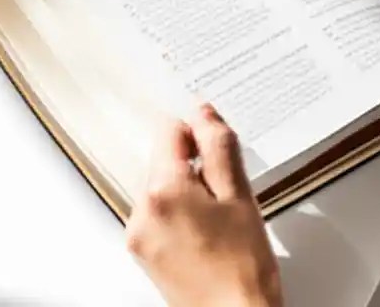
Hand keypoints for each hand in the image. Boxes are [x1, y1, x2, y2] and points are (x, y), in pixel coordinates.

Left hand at [126, 104, 282, 306]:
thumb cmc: (242, 268)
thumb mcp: (239, 196)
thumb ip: (219, 146)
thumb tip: (202, 112)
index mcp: (163, 191)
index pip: (167, 130)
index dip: (196, 133)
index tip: (215, 148)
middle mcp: (141, 210)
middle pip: (160, 159)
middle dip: (191, 166)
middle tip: (224, 194)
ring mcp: (137, 234)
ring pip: (158, 187)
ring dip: (183, 191)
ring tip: (216, 220)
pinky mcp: (141, 251)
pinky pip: (155, 214)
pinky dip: (176, 214)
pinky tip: (204, 234)